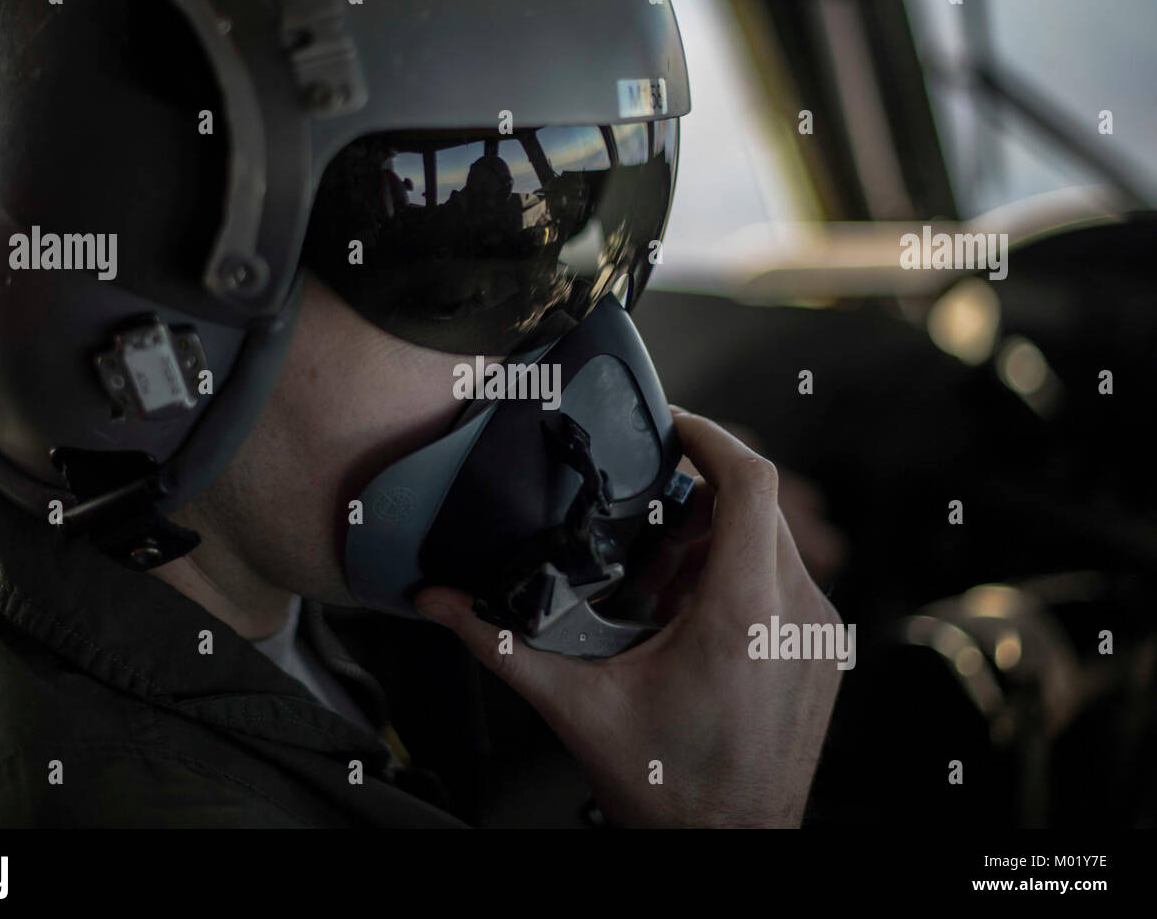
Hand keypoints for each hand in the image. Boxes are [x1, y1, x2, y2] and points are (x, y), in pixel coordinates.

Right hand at [413, 407, 843, 826]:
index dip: (711, 436)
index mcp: (739, 616)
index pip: (748, 483)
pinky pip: (792, 579)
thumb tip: (442, 604)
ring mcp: (819, 634)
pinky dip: (746, 572)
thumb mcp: (576, 707)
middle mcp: (794, 614)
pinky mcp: (826, 652)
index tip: (673, 424)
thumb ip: (501, 645)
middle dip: (703, 492)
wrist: (729, 845)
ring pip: (776, 541)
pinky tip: (698, 609)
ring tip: (666, 572)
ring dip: (722, 536)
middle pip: (759, 504)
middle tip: (649, 510)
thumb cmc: (666, 788)